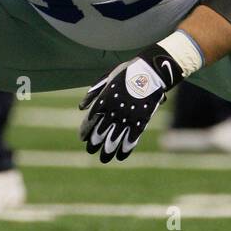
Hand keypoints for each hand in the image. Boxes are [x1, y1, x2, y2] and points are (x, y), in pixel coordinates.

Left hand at [79, 44, 183, 162]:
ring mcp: (127, 117)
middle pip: (101, 132)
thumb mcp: (106, 79)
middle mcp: (113, 111)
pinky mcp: (140, 121)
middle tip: (91, 150)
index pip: (90, 121)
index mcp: (103, 100)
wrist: (149, 71)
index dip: (85, 131)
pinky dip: (126, 148)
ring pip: (114, 139)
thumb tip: (81, 108)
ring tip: (104, 159)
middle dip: (95, 144)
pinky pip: (132, 138)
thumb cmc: (126, 73)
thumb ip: (93, 94)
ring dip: (108, 150)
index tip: (82, 139)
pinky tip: (121, 156)